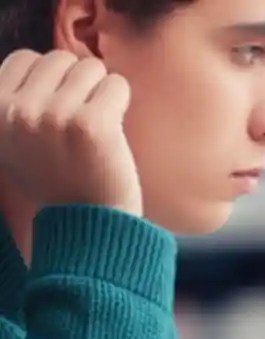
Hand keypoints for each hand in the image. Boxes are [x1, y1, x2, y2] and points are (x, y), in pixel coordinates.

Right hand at [0, 49, 141, 216]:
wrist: (89, 226)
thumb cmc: (58, 181)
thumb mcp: (14, 142)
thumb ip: (14, 103)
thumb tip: (34, 63)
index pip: (25, 58)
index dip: (51, 79)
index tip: (59, 109)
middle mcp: (18, 112)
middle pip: (60, 59)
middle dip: (77, 83)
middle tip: (81, 121)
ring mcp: (54, 116)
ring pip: (90, 68)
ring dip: (101, 92)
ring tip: (96, 127)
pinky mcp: (92, 124)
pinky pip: (116, 85)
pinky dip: (121, 102)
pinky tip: (114, 129)